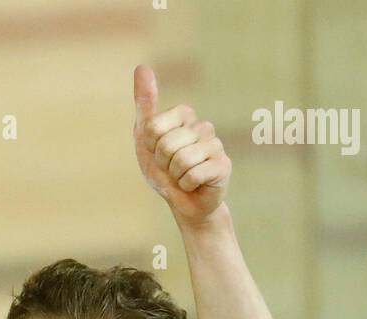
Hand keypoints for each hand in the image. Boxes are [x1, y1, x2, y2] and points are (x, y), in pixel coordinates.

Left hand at [133, 63, 230, 223]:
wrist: (184, 204)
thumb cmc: (164, 172)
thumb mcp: (146, 139)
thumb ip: (144, 104)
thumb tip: (142, 66)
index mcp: (185, 115)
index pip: (154, 127)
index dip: (150, 147)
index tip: (158, 153)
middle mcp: (203, 126)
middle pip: (166, 145)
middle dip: (163, 164)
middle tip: (171, 170)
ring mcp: (216, 145)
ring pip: (181, 161)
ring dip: (175, 177)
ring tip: (182, 177)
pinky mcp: (223, 165)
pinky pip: (193, 175)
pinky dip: (187, 186)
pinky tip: (195, 185)